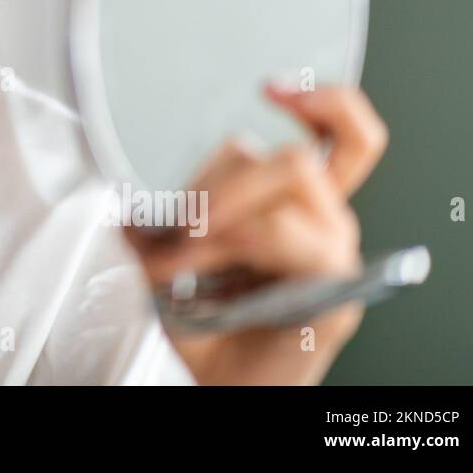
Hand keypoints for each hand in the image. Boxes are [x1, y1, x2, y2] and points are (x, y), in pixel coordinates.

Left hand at [124, 83, 388, 384]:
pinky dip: (236, 246)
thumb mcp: (166, 252)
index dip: (325, 101)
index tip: (270, 87)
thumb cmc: (198, 324)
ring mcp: (333, 259)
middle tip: (182, 222)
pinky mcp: (336, 298)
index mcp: (297, 203)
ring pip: (288, 197)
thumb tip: (127, 199)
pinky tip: (200, 274)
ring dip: (218, 222)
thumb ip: (160, 215)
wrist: (213, 385)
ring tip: (178, 262)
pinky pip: (296, 246)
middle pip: (298, 158)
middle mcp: (324, 223)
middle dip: (224, 183)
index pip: (345, 134)